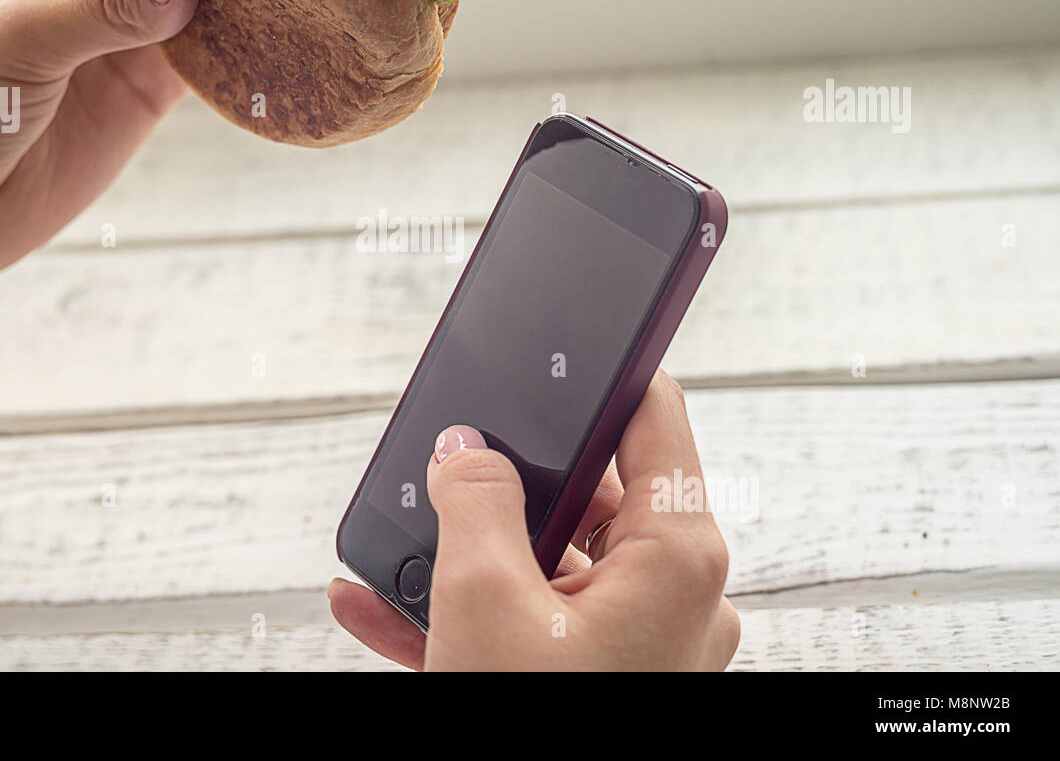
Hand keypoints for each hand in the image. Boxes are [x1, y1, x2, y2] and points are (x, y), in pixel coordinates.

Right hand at [328, 371, 740, 670]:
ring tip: (396, 548)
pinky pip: (531, 624)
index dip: (611, 376)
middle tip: (449, 471)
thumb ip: (473, 502)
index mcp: (677, 558)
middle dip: (505, 489)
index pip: (655, 423)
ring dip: (466, 558)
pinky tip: (385, 606)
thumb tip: (466, 451)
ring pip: (548, 568)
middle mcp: (672, 598)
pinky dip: (467, 612)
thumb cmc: (537, 724)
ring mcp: (636, 645)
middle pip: (589, 499)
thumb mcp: (485, 598)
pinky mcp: (597, 678)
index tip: (583, 340)